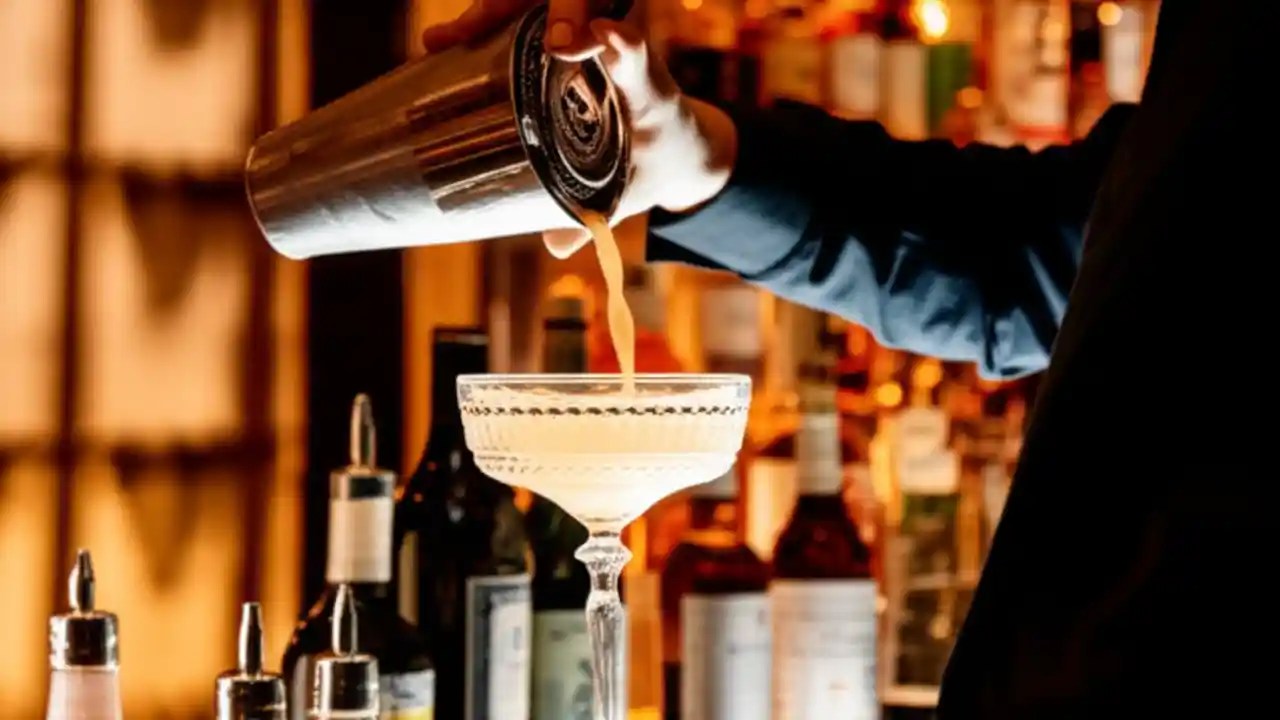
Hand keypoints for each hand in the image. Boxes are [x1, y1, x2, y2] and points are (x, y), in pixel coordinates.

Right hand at [423, 7, 737, 257]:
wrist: (674, 142)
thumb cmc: (652, 169)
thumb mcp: (630, 195)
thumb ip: (597, 219)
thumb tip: (556, 246)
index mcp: (650, 93)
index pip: (640, 63)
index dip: (624, 48)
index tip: (604, 35)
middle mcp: (620, 55)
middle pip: (577, 18)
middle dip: (533, 19)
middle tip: (478, 34)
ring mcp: (590, 41)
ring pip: (541, 14)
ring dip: (489, 19)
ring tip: (439, 41)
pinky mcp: (565, 39)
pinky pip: (526, 23)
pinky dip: (486, 28)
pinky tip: (441, 43)